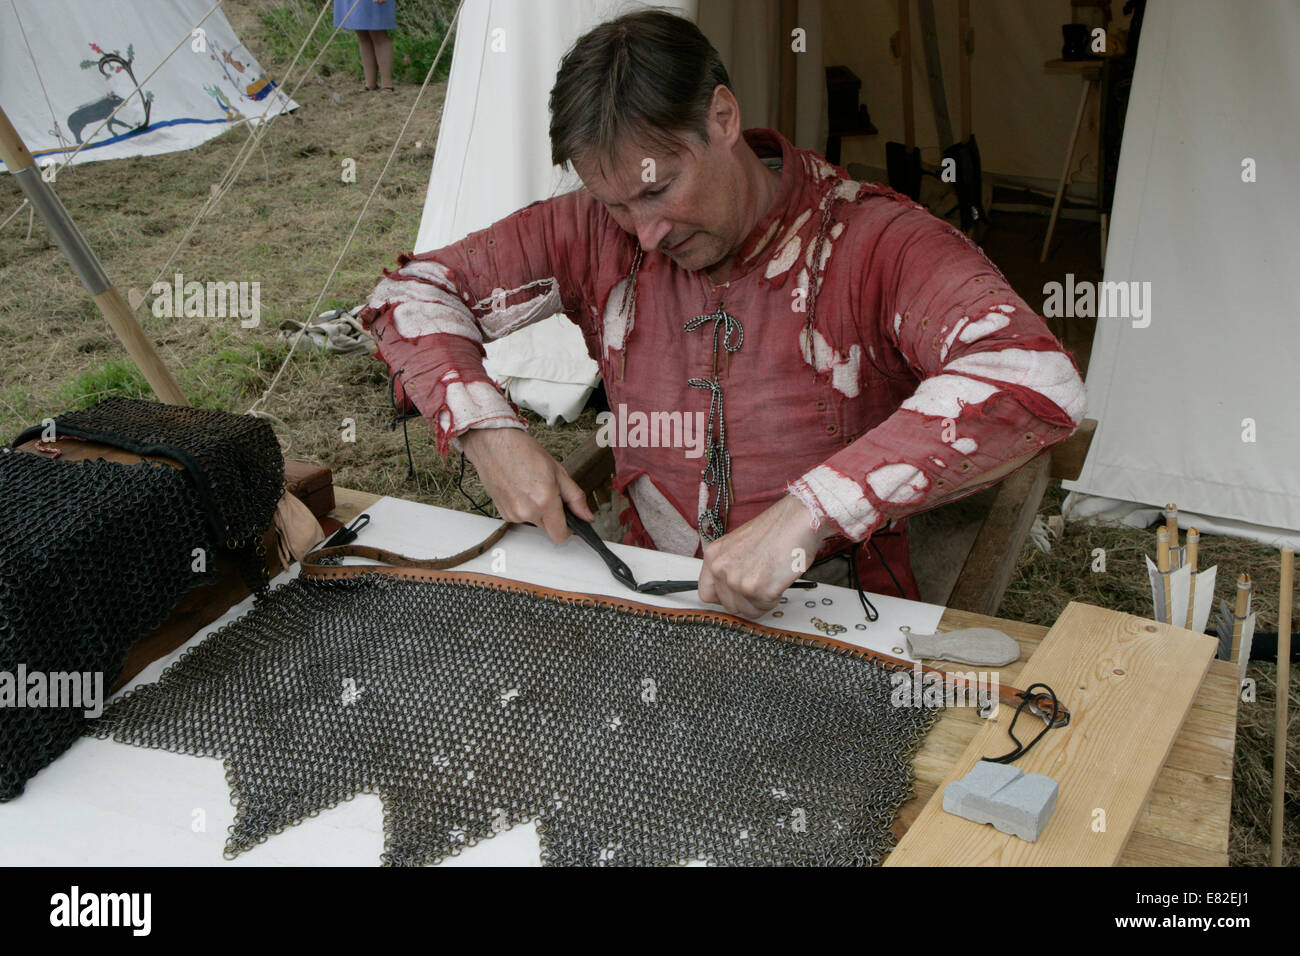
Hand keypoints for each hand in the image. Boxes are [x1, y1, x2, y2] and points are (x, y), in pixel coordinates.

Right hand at [459, 428, 593, 541]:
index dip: (569, 527)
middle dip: (553, 515)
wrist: (494, 443)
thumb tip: (587, 515)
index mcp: (544, 501)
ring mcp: (512, 514)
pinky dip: (524, 507)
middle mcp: (527, 512)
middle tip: (550, 491)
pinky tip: (521, 489)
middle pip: (548, 528)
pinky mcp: (503, 513)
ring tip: (532, 487)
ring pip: (534, 522)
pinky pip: (521, 517)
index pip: (561, 535)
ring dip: (538, 511)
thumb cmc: (523, 451)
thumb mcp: (558, 471)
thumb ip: (575, 497)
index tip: (570, 517)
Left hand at [697, 495, 835, 618]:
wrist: (797, 520)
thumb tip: (730, 590)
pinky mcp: (759, 590)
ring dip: (761, 601)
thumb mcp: (738, 544)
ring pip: (747, 611)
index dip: (724, 597)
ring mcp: (739, 581)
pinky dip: (774, 598)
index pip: (706, 594)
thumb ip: (729, 567)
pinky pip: (765, 608)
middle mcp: (721, 568)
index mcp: (714, 555)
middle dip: (746, 600)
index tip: (735, 596)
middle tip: (761, 585)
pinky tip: (778, 580)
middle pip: (729, 605)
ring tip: (770, 580)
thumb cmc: (775, 529)